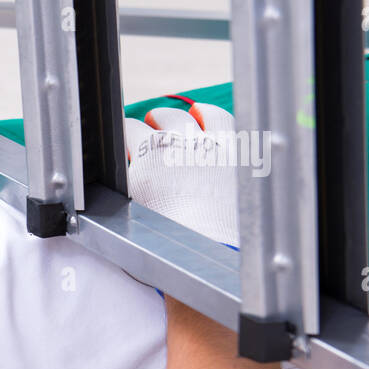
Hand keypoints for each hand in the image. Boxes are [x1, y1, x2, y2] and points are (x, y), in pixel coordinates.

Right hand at [124, 102, 238, 246]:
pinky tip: (210, 117)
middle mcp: (182, 144)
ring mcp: (216, 146)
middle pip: (164, 117)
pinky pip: (229, 123)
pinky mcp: (242, 153)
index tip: (127, 143)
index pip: (130, 130)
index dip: (126, 136)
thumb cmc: (169, 243)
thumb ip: (130, 186)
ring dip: (187, 114)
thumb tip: (129, 176)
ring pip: (199, 116)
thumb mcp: (133, 212)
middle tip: (151, 125)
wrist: (214, 253)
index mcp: (149, 158)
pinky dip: (215, 117)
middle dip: (155, 121)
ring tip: (184, 115)